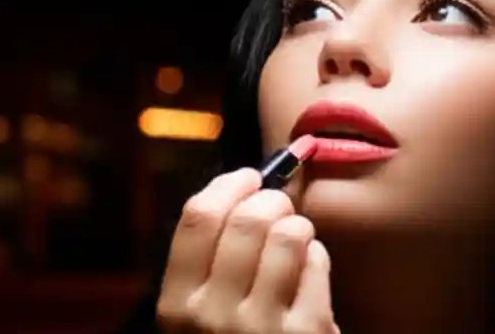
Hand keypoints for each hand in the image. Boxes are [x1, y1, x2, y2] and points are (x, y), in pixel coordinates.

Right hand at [157, 168, 338, 333]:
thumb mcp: (200, 315)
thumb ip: (211, 259)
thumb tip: (245, 183)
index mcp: (177, 307)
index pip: (197, 219)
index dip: (227, 185)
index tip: (247, 178)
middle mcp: (213, 318)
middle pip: (247, 218)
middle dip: (271, 200)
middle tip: (279, 206)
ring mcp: (262, 327)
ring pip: (288, 234)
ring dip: (297, 226)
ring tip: (295, 240)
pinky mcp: (307, 333)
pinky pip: (317, 262)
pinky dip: (317, 258)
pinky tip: (309, 273)